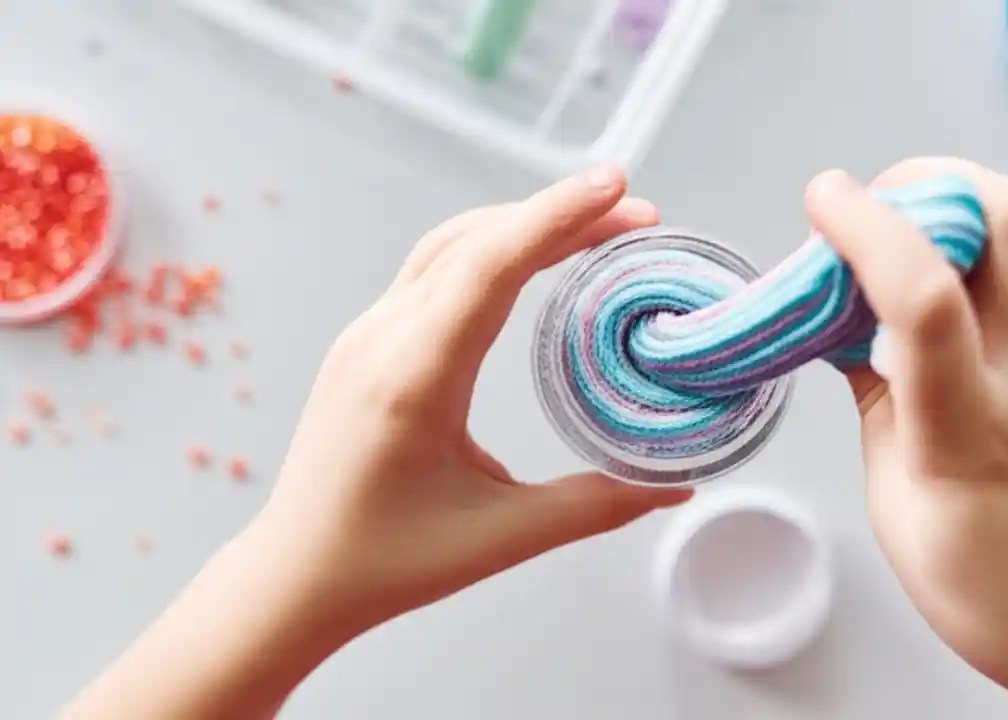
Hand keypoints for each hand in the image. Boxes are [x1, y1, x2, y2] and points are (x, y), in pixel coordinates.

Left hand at [261, 165, 690, 626]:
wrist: (293, 576)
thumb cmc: (386, 562)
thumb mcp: (503, 537)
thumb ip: (597, 506)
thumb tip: (675, 484)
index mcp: (413, 379)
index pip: (490, 267)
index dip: (557, 217)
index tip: (617, 188)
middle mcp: (382, 341)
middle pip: (476, 240)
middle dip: (559, 213)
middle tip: (636, 214)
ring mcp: (366, 336)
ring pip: (450, 246)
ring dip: (522, 224)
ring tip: (595, 225)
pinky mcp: (365, 345)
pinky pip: (431, 270)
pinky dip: (490, 249)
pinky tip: (528, 260)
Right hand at [806, 160, 1007, 718]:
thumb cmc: (997, 595)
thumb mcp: (900, 514)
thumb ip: (876, 409)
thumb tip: (846, 336)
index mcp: (969, 431)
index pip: (924, 297)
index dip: (866, 228)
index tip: (822, 199)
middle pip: (1005, 222)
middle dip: (924, 182)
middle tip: (871, 208)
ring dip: (974, 194)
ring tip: (919, 222)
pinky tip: (976, 263)